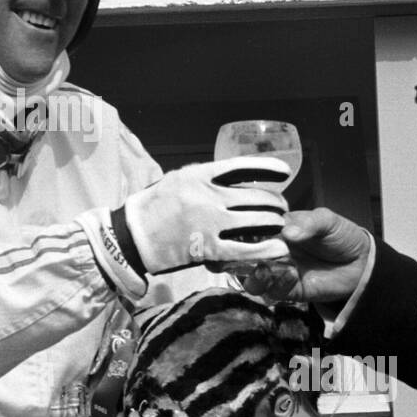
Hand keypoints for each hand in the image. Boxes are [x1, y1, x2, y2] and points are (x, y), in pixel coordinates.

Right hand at [125, 156, 289, 271]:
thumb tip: (231, 176)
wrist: (131, 236)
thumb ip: (204, 177)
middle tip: (281, 208)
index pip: (244, 167)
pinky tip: (279, 249)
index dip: (269, 168)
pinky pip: (247, 249)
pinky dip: (266, 250)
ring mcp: (210, 222)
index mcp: (200, 174)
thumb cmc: (153, 206)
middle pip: (257, 196)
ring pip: (257, 221)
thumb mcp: (177, 180)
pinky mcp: (209, 248)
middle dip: (275, 203)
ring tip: (279, 226)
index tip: (285, 172)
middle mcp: (209, 195)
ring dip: (274, 224)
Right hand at [252, 207, 370, 302]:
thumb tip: (288, 233)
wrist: (362, 263)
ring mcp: (280, 271)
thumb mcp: (327, 221)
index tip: (239, 237)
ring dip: (255, 276)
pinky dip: (278, 285)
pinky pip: (276, 291)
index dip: (244, 234)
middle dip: (244, 259)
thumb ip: (310, 224)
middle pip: (249, 257)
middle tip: (248, 258)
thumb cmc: (341, 235)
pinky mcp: (290, 290)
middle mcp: (274, 251)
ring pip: (256, 277)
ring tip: (262, 273)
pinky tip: (290, 275)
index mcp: (277, 229)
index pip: (253, 231)